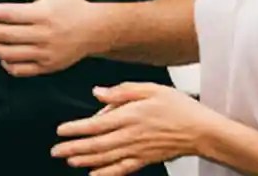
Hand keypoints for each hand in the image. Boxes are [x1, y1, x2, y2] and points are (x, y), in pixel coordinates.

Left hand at [0, 0, 118, 76]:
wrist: (94, 30)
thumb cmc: (70, 5)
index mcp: (42, 14)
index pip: (4, 13)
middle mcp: (42, 36)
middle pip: (2, 34)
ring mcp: (44, 54)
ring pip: (6, 54)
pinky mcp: (46, 67)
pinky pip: (18, 70)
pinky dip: (5, 61)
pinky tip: (4, 51)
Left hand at [52, 82, 215, 174]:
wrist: (202, 130)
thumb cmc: (179, 107)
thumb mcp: (150, 89)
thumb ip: (122, 92)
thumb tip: (98, 93)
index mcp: (130, 116)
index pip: (96, 124)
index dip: (76, 129)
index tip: (61, 130)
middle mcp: (131, 135)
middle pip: (96, 144)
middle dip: (73, 148)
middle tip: (56, 151)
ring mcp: (138, 150)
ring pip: (106, 158)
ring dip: (85, 160)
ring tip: (69, 161)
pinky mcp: (145, 160)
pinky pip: (122, 169)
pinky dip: (107, 174)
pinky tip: (94, 175)